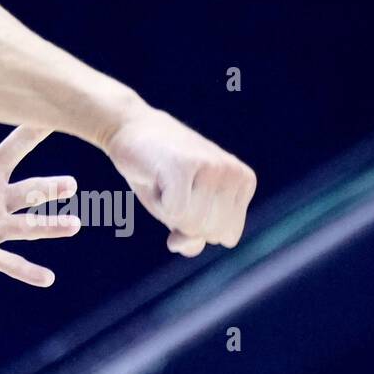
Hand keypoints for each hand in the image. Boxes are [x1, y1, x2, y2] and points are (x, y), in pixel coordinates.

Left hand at [0, 111, 80, 287]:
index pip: (16, 147)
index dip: (34, 131)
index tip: (59, 114)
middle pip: (30, 190)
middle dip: (51, 186)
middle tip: (72, 182)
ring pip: (28, 227)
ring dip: (51, 227)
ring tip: (73, 225)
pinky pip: (8, 263)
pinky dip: (27, 270)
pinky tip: (47, 278)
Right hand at [103, 104, 256, 255]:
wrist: (129, 129)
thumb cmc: (158, 172)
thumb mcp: (184, 211)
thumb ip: (194, 237)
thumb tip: (179, 244)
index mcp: (244, 181)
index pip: (227, 236)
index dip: (196, 224)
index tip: (185, 193)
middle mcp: (234, 173)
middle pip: (210, 233)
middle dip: (182, 219)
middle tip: (171, 185)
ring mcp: (212, 167)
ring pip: (193, 225)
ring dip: (168, 210)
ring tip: (164, 179)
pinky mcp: (185, 166)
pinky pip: (175, 213)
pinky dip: (158, 203)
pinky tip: (156, 176)